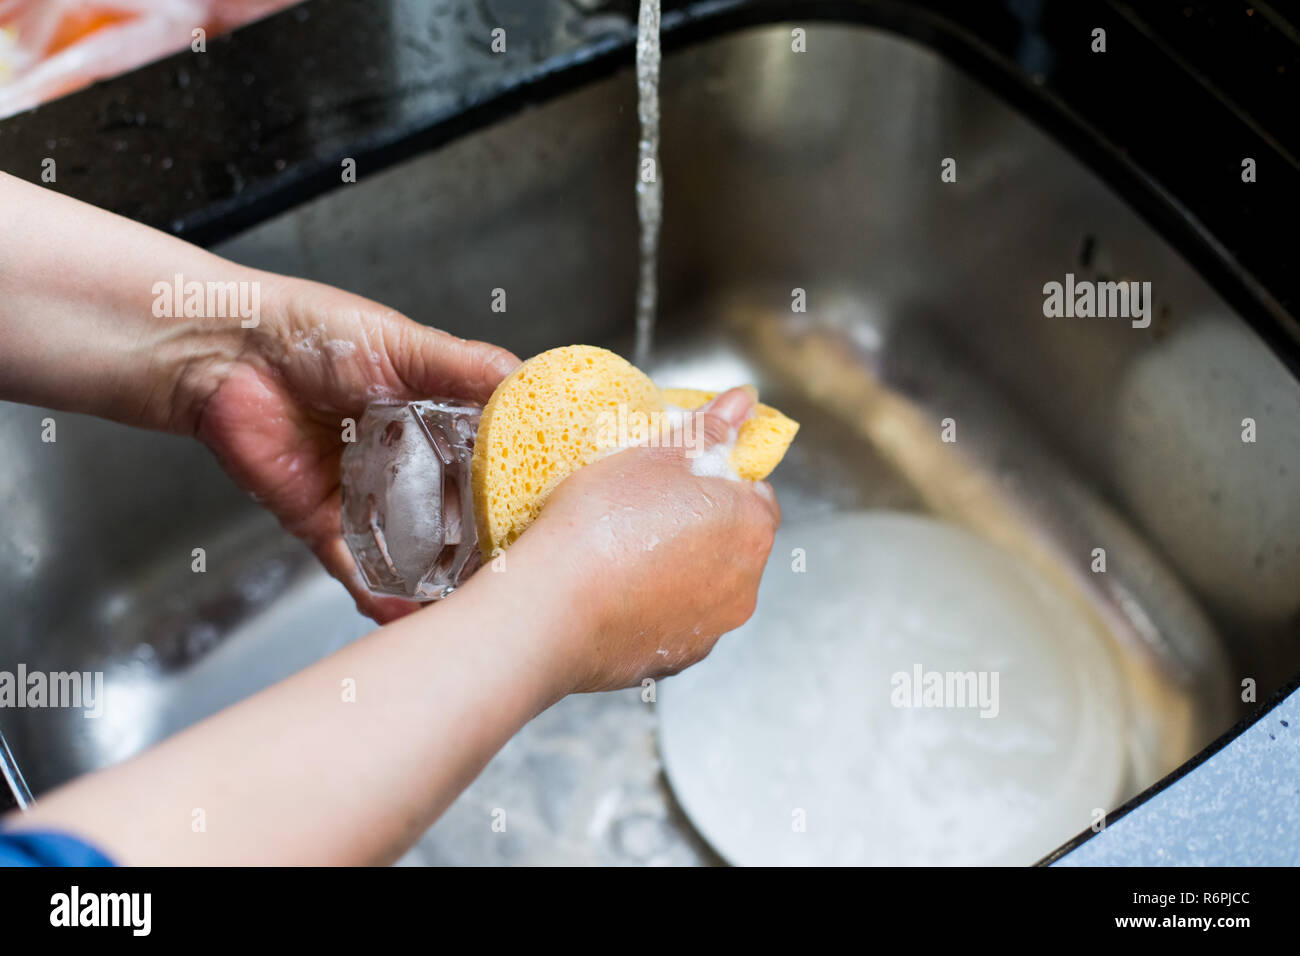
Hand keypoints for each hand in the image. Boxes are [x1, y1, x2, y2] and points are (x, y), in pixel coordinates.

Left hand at [191, 275, 517, 622]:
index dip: (518, 484)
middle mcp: (404, 457)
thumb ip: (469, 368)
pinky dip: (380, 595)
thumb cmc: (311, 332)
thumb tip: (529, 383)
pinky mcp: (321, 520)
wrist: (224, 353)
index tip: (553, 510)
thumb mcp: (406, 345)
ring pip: (411, 546)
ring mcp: (364, 493)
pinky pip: (355, 567)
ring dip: (440, 577)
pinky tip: (409, 615)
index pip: (489, 457)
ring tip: (476, 605)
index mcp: (432, 412)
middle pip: (457, 510)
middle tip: (521, 568)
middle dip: (486, 541)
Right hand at [501, 387, 781, 693]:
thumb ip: (708, 428)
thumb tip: (743, 402)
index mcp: (751, 528)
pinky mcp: (672, 660)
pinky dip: (650, 605)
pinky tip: (613, 589)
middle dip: (698, 523)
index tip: (680, 473)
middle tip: (645, 506)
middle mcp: (744, 585)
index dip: (717, 478)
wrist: (552, 606)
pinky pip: (669, 622)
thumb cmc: (604, 522)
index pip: (754, 493)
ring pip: (701, 585)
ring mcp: (710, 629)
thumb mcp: (656, 453)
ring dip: (675, 567)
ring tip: (622, 549)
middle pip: (730, 542)